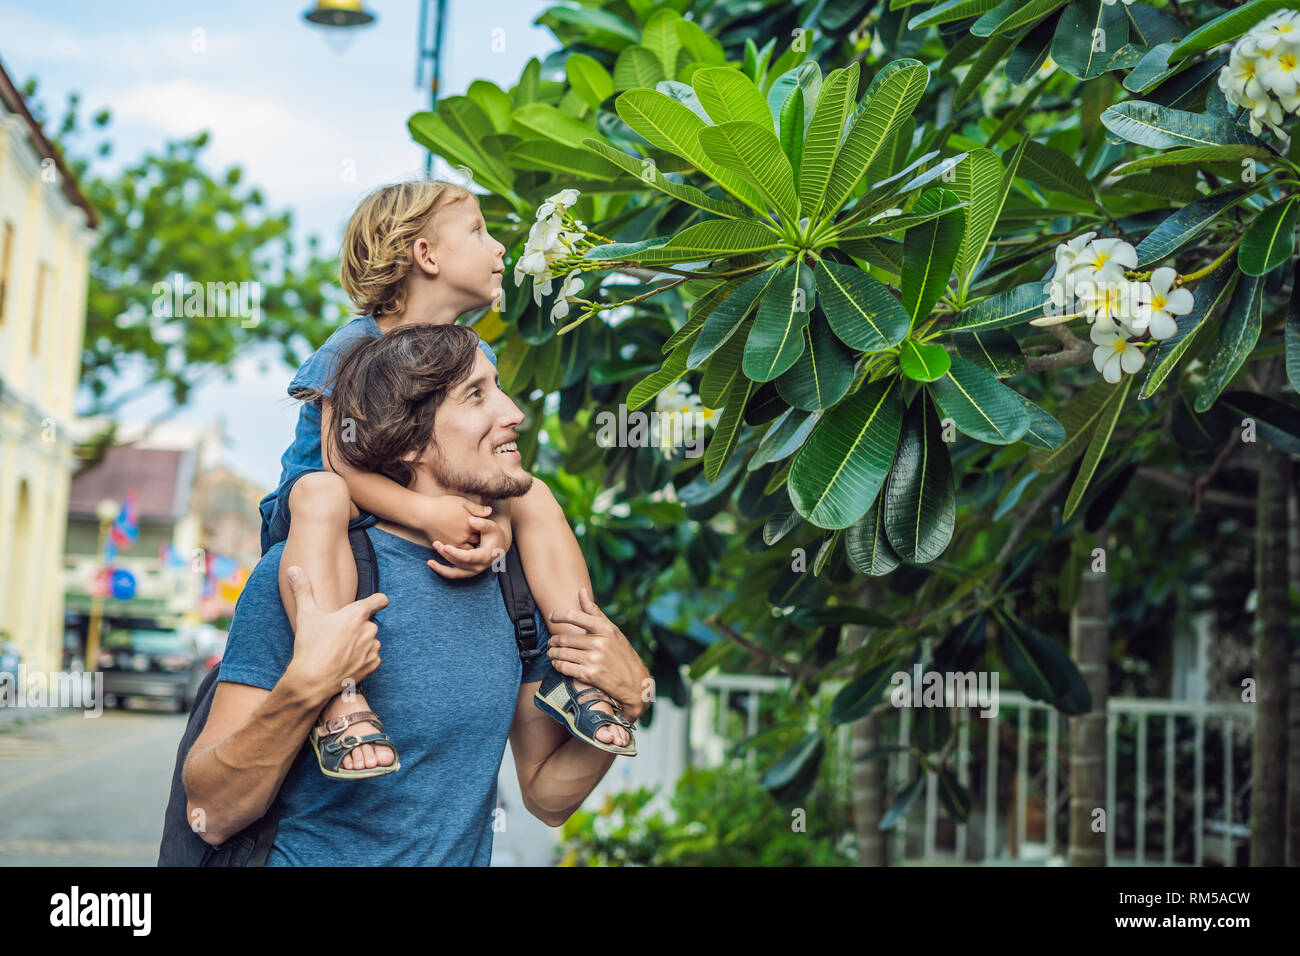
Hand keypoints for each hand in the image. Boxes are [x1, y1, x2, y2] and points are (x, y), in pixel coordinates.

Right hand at [283, 565, 387, 703]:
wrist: (312, 681)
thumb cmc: (310, 646)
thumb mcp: (305, 615)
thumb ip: (302, 589)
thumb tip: (293, 569)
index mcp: (357, 615)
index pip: (379, 600)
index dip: (378, 600)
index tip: (378, 602)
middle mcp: (369, 630)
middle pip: (368, 624)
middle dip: (357, 628)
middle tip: (337, 636)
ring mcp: (373, 648)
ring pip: (370, 641)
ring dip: (360, 644)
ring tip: (339, 651)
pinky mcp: (373, 665)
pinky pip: (372, 658)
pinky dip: (363, 660)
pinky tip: (346, 662)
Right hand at [419, 494, 491, 549]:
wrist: (424, 514)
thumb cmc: (443, 505)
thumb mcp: (462, 502)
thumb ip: (477, 509)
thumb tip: (490, 511)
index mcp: (470, 524)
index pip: (483, 530)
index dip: (483, 529)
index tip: (484, 528)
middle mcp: (464, 535)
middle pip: (476, 541)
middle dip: (479, 539)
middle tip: (481, 537)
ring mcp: (455, 543)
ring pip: (468, 549)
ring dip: (470, 546)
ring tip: (472, 542)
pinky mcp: (447, 547)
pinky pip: (458, 553)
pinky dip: (461, 551)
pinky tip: (461, 545)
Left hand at [427, 515, 506, 578]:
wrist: (499, 545)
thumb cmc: (494, 533)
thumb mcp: (491, 526)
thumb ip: (482, 523)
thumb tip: (471, 520)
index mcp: (485, 556)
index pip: (468, 557)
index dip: (456, 553)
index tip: (445, 546)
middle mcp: (479, 567)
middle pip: (459, 564)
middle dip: (446, 555)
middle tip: (435, 544)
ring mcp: (472, 571)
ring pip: (454, 573)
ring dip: (441, 567)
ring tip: (429, 561)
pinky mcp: (466, 572)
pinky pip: (453, 574)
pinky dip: (442, 571)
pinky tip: (432, 564)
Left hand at [546, 589, 651, 721]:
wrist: (635, 683)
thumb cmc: (622, 654)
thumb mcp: (613, 631)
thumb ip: (595, 612)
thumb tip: (581, 591)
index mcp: (605, 629)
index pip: (576, 617)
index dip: (559, 615)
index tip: (552, 616)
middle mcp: (600, 643)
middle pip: (565, 638)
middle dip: (553, 641)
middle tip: (551, 642)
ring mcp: (594, 660)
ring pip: (562, 654)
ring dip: (553, 653)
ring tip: (552, 653)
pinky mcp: (590, 675)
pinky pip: (565, 668)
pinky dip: (558, 665)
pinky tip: (558, 664)